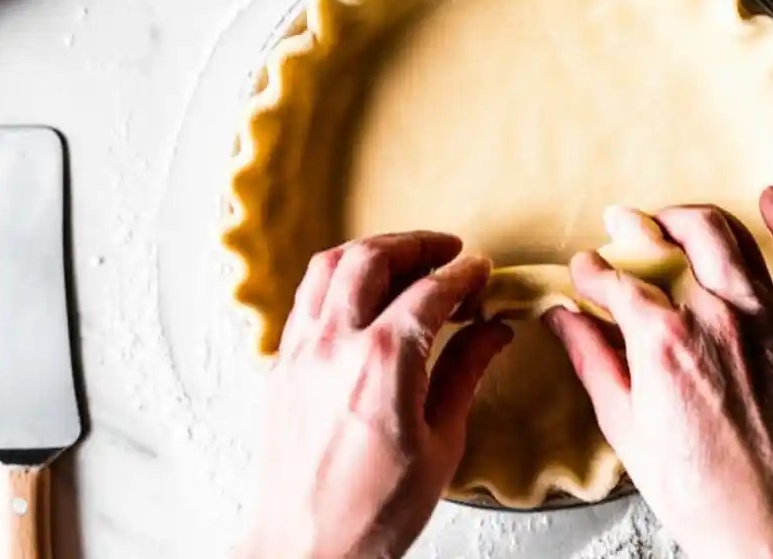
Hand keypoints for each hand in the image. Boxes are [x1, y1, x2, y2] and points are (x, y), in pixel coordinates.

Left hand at [242, 232, 512, 558]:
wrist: (306, 551)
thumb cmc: (373, 512)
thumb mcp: (441, 444)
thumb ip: (465, 373)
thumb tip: (492, 332)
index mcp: (383, 362)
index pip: (431, 291)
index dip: (463, 273)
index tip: (481, 270)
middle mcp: (335, 345)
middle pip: (372, 259)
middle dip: (415, 244)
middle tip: (446, 250)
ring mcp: (300, 353)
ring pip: (328, 267)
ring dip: (370, 252)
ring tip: (401, 259)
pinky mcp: (280, 368)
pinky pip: (305, 300)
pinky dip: (336, 281)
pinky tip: (358, 295)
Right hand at [545, 188, 772, 558]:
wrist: (767, 527)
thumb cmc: (696, 488)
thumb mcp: (625, 426)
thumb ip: (593, 360)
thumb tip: (563, 319)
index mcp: (664, 342)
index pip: (617, 281)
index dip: (592, 271)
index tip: (584, 271)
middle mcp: (718, 317)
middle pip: (675, 239)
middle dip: (641, 224)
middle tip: (625, 224)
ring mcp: (768, 318)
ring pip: (730, 237)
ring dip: (695, 218)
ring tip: (676, 219)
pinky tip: (770, 201)